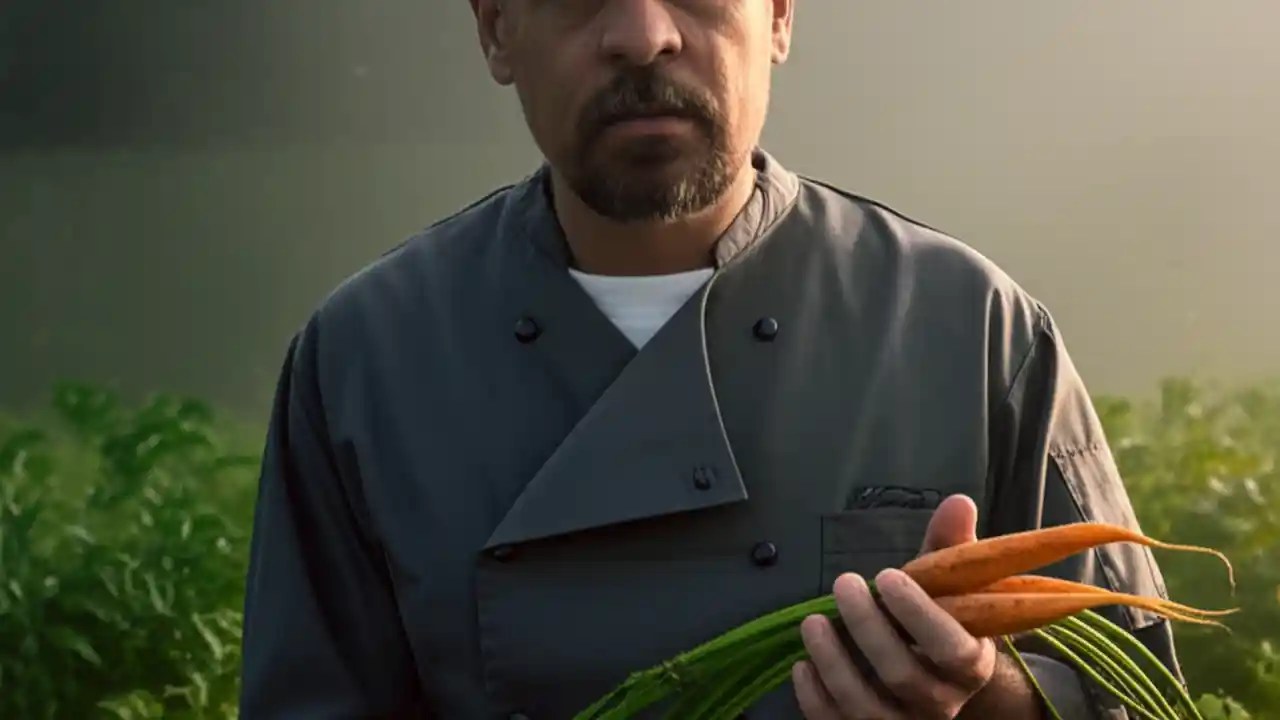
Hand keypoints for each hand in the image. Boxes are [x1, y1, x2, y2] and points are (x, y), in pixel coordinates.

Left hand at [793, 495, 997, 718]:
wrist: (933, 678)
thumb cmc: (937, 622)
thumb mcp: (947, 587)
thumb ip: (950, 548)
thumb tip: (959, 501)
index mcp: (969, 664)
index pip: (951, 648)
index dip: (918, 614)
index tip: (887, 575)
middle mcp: (940, 703)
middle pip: (901, 674)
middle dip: (866, 626)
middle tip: (844, 583)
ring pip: (864, 706)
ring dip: (833, 661)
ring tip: (812, 621)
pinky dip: (814, 698)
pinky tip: (802, 665)